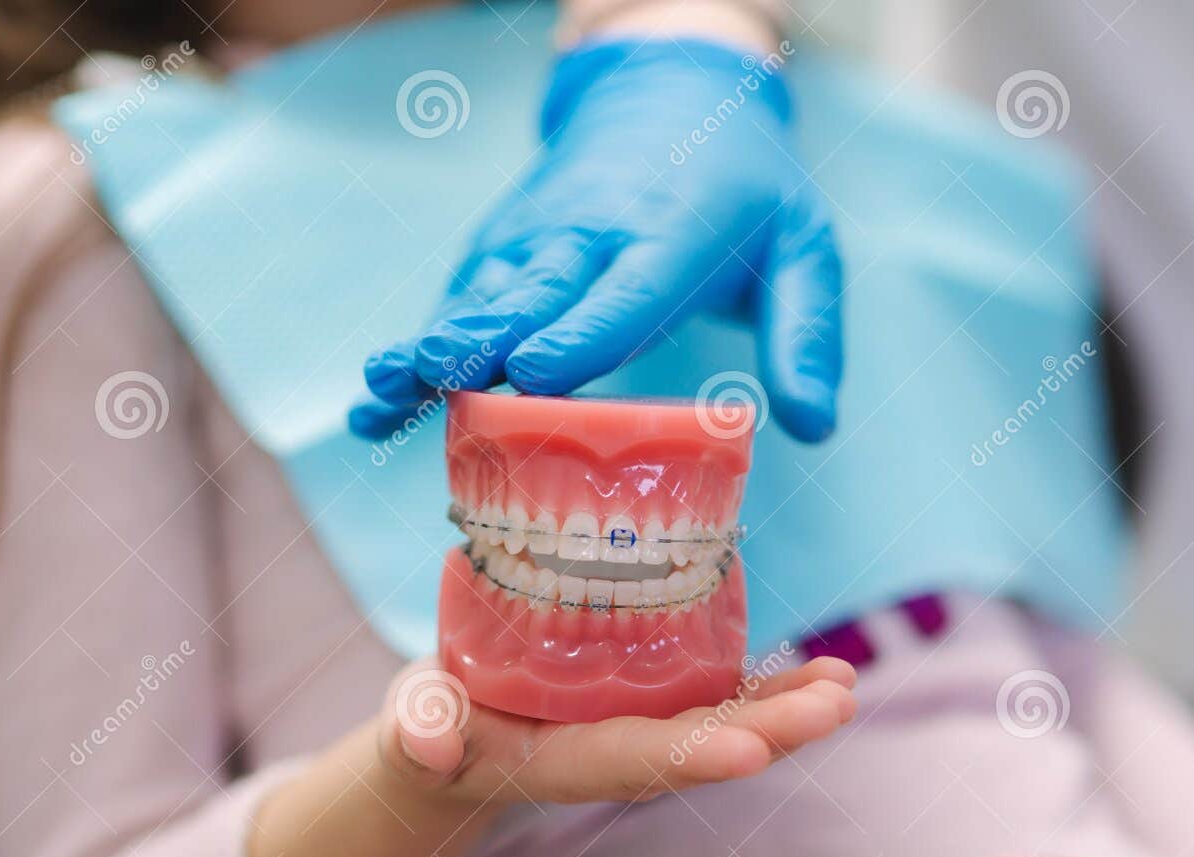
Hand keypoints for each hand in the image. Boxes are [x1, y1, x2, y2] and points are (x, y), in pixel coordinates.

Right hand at [352, 38, 843, 442]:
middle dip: (481, 338)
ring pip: (478, 299)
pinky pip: (458, 302)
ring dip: (429, 345)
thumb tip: (815, 426)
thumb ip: (808, 332)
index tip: (535, 374)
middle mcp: (590, 235)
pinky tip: (378, 397)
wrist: (671, 94)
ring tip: (381, 391)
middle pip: (531, 292)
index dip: (580, 334)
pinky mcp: (503, 249)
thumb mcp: (805, 247)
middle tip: (436, 377)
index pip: (624, 292)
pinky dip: (417, 346)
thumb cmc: (745, 189)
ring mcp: (536, 240)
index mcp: (671, 237)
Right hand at [377, 656, 855, 804]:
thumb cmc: (434, 725)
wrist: (455, 735)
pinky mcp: (653, 703)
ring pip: (724, 723)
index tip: (750, 752)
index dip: (690, 755)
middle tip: (834, 709)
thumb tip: (428, 747)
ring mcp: (642, 729)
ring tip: (846, 689)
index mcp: (561, 762)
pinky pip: (722, 699)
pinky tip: (827, 673)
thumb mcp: (416, 725)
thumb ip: (420, 733)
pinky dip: (775, 690)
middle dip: (770, 732)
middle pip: (699, 747)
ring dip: (788, 712)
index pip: (632, 762)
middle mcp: (616, 754)